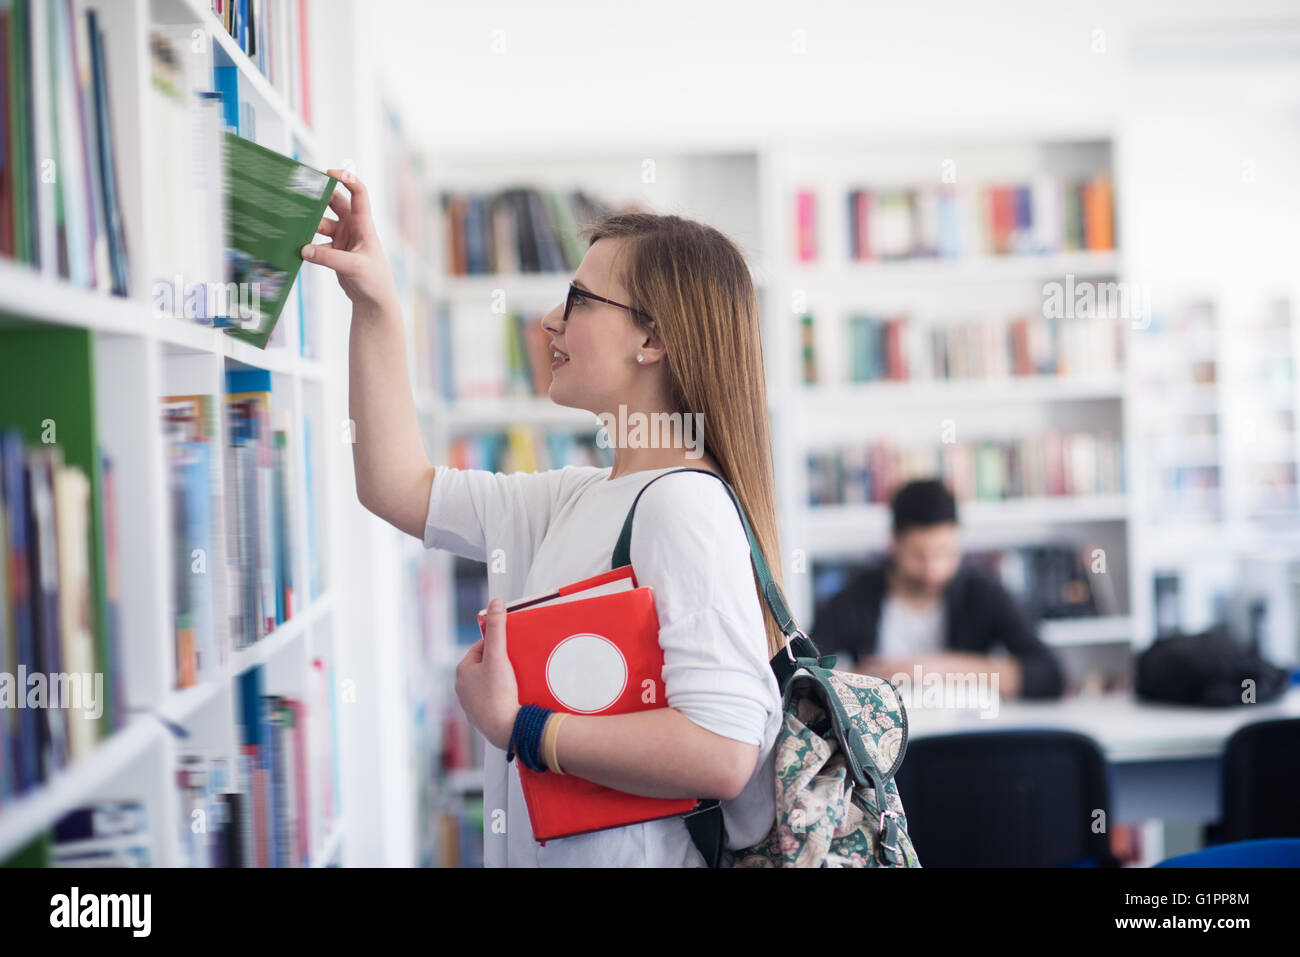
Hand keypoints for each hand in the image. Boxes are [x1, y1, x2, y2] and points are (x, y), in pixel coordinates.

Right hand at [300, 169, 400, 315]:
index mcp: (363, 224)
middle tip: (299, 192)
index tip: (330, 173)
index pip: (358, 194)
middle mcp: (352, 227)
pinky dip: (305, 245)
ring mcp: (342, 238)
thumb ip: (328, 258)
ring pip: (321, 223)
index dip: (347, 179)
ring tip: (291, 222)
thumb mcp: (354, 267)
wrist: (374, 299)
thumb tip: (303, 249)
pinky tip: (293, 247)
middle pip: (334, 203)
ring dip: (308, 224)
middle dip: (318, 197)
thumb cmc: (374, 279)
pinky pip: (315, 242)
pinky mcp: (333, 251)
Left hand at [454, 599, 520, 751]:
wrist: (505, 730)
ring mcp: (473, 704)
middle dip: (502, 662)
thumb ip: (497, 629)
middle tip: (517, 663)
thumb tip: (495, 603)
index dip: (498, 644)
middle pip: (487, 665)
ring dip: (504, 679)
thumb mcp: (498, 656)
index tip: (511, 647)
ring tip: (518, 680)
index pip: (481, 647)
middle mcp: (464, 689)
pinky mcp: (483, 717)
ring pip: (490, 683)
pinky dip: (504, 696)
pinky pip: (495, 699)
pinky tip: (515, 697)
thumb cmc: (498, 694)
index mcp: (463, 672)